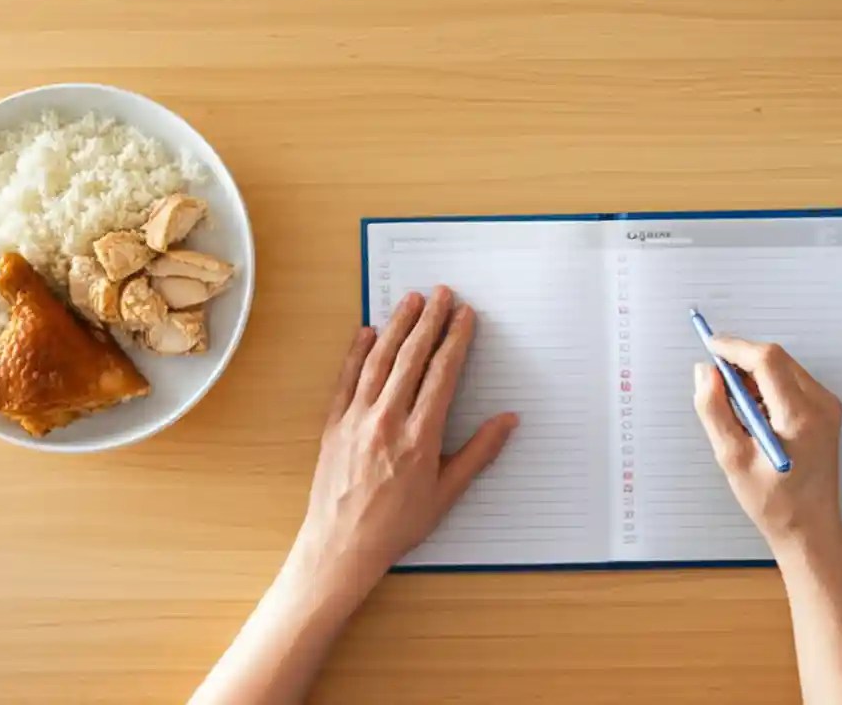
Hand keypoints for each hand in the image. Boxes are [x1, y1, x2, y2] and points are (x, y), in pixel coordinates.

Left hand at [294, 287, 518, 586]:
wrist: (342, 547)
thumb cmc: (397, 526)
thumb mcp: (447, 494)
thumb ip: (479, 453)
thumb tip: (508, 420)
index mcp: (420, 437)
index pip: (442, 375)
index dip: (455, 341)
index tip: (465, 316)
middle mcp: (387, 421)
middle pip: (411, 358)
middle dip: (430, 322)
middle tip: (442, 294)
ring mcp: (356, 420)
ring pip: (378, 361)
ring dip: (396, 326)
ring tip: (410, 301)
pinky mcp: (333, 425)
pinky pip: (346, 380)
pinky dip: (356, 354)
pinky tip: (366, 333)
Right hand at [692, 337, 841, 552]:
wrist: (809, 526)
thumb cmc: (772, 501)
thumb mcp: (732, 458)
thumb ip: (714, 410)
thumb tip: (705, 372)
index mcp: (800, 417)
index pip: (767, 360)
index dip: (734, 348)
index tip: (709, 347)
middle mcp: (821, 405)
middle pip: (776, 359)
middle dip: (742, 359)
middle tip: (714, 376)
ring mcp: (827, 406)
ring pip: (784, 367)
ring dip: (754, 373)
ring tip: (732, 401)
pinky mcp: (825, 411)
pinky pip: (792, 381)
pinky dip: (767, 385)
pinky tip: (752, 410)